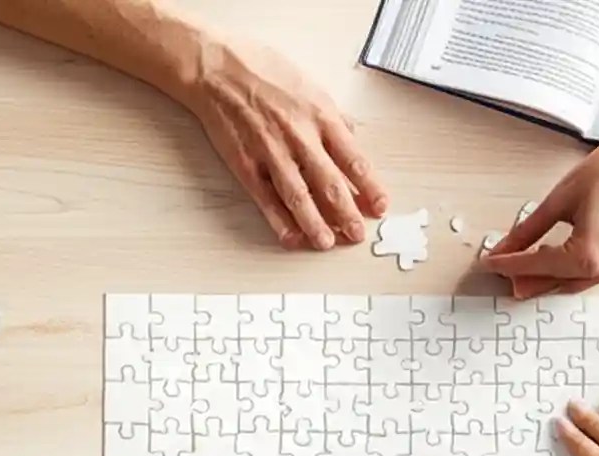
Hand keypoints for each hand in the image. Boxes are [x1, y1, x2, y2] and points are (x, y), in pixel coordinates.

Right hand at [184, 38, 387, 250]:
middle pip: (330, 183)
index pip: (354, 159)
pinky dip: (279, 221)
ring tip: (327, 243)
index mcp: (321, 117)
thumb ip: (333, 116)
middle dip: (347, 213)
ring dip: (315, 223)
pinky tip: (291, 237)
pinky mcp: (246, 163)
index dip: (370, 187)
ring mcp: (272, 152)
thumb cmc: (263, 71)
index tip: (380, 206)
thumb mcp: (310, 85)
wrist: (217, 69)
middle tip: (358, 234)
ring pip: (299, 195)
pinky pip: (266, 198)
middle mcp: (300, 137)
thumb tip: (352, 136)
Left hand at [481, 124, 598, 297]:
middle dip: (523, 277)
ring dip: (543, 278)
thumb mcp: (557, 202)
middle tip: (500, 270)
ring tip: (519, 268)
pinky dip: (564, 273)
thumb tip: (505, 247)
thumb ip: (527, 231)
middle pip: (552, 282)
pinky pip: (585, 277)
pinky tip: (549, 262)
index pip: (535, 265)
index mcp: (587, 255)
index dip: (507, 264)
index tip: (489, 262)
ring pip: (569, 284)